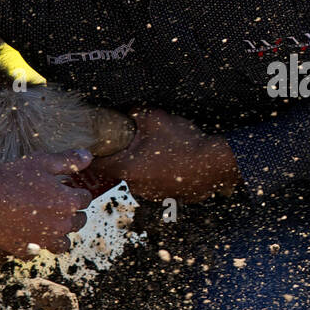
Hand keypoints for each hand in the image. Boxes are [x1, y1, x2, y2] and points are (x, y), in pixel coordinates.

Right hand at [0, 150, 93, 256]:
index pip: (85, 199)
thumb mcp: (43, 161)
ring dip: (59, 235)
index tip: (67, 188)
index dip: (76, 192)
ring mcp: (44, 241)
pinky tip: (26, 234)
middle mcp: (61, 225)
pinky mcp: (25, 250)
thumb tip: (88, 156)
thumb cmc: (13, 177)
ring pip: (63, 244)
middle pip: (78, 222)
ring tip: (49, 225)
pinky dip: (34, 246)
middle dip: (72, 213)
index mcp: (68, 203)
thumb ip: (69, 160)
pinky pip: (36, 252)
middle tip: (58, 205)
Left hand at [86, 107, 239, 202]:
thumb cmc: (184, 143)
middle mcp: (137, 186)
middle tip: (132, 140)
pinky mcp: (169, 196)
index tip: (94, 145)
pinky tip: (173, 160)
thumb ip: (135, 113)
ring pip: (139, 176)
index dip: (94, 153)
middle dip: (123, 155)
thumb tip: (127, 112)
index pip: (97, 165)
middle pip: (119, 170)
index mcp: (127, 168)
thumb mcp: (155, 118)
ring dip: (143, 164)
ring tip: (159, 148)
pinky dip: (160, 173)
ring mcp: (153, 194)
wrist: (215, 163)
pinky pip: (157, 182)